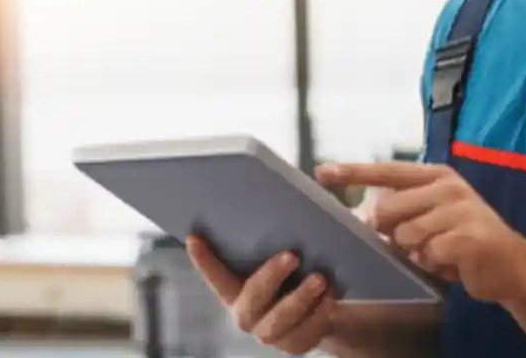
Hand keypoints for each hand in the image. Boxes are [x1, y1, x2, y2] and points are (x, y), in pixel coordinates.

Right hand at [186, 235, 338, 354]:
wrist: (318, 308)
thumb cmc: (292, 271)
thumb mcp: (280, 253)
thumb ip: (274, 235)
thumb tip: (302, 184)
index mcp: (234, 290)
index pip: (215, 274)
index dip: (203, 260)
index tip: (194, 237)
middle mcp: (246, 314)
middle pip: (253, 296)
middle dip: (271, 276)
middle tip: (291, 255)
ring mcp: (270, 333)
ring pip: (282, 319)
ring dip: (301, 298)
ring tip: (320, 278)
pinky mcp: (295, 344)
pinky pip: (307, 333)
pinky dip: (320, 314)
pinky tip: (331, 295)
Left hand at [317, 162, 525, 304]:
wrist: (513, 266)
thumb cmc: (464, 241)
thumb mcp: (431, 218)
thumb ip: (401, 211)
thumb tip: (362, 216)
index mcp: (436, 176)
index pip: (386, 170)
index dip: (353, 172)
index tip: (322, 171)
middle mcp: (448, 186)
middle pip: (387, 210)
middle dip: (393, 234)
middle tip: (420, 243)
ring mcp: (460, 209)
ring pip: (405, 236)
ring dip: (418, 253)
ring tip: (441, 253)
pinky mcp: (468, 236)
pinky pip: (427, 254)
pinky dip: (435, 265)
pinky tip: (453, 263)